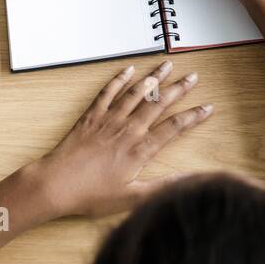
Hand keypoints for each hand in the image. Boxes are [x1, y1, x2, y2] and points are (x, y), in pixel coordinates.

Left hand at [31, 61, 211, 218]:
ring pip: (136, 93)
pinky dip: (119, 79)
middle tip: (192, 77)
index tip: (207, 107)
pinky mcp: (91, 116)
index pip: (173, 128)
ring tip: (166, 66)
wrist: (56, 184)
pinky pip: (108, 92)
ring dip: (153, 78)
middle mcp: (127, 130)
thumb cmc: (90, 194)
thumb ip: (162, 187)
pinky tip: (128, 70)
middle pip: (158, 103)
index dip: (193, 117)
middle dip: (178, 89)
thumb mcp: (131, 197)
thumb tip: (188, 181)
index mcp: (139, 150)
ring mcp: (109, 120)